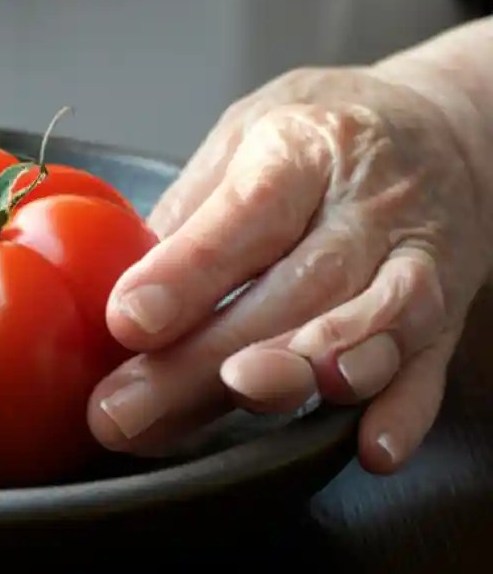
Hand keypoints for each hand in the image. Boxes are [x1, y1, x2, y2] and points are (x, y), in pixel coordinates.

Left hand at [88, 64, 492, 473]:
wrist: (450, 127)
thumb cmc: (322, 140)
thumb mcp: (243, 138)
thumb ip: (188, 218)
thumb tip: (123, 303)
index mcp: (304, 151)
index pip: (246, 214)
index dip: (187, 272)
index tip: (128, 322)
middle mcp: (369, 207)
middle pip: (293, 289)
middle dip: (205, 357)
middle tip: (127, 409)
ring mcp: (418, 261)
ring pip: (367, 325)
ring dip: (304, 370)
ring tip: (243, 395)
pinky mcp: (448, 315)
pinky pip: (429, 367)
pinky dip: (402, 410)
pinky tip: (369, 446)